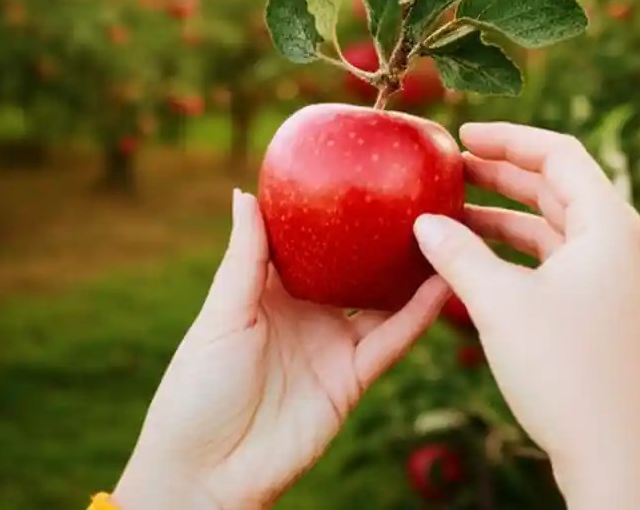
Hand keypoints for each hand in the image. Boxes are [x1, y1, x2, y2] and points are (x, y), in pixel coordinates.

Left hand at [114, 190, 450, 509]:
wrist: (207, 474)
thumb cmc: (196, 392)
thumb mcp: (220, 316)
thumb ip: (244, 259)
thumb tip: (246, 193)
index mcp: (268, 291)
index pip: (305, 240)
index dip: (327, 208)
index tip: (354, 166)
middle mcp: (306, 312)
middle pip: (353, 265)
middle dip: (380, 233)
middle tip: (415, 190)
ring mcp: (332, 345)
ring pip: (382, 299)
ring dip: (410, 268)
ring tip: (444, 226)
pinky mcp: (352, 379)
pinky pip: (392, 339)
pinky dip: (418, 313)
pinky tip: (444, 280)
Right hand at [412, 122, 639, 508]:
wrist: (623, 461)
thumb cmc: (568, 374)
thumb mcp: (502, 306)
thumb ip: (459, 255)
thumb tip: (423, 223)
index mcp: (610, 225)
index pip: (559, 153)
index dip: (508, 138)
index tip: (460, 136)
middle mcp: (620, 246)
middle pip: (557, 189)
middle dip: (501, 176)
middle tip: (448, 169)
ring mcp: (616, 284)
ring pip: (553, 232)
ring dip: (503, 221)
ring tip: (449, 218)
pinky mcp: (605, 318)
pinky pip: (556, 268)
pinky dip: (516, 260)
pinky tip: (475, 268)